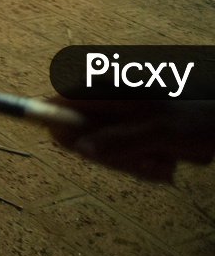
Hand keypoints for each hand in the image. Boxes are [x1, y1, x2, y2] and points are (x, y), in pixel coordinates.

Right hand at [50, 100, 214, 182]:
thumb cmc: (196, 121)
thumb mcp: (159, 133)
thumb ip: (119, 140)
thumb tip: (79, 148)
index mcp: (110, 91)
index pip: (59, 102)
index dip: (59, 125)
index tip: (75, 148)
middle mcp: (109, 99)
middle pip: (81, 132)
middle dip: (112, 156)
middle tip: (141, 164)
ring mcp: (119, 114)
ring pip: (104, 147)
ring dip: (131, 163)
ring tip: (161, 162)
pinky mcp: (130, 127)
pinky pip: (121, 151)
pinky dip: (141, 161)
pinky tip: (163, 160)